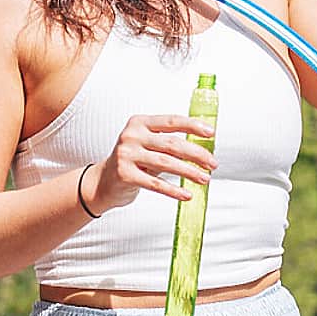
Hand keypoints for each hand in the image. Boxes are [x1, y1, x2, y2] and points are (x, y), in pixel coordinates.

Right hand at [82, 114, 217, 215]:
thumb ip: (168, 143)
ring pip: (166, 163)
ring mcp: (126, 154)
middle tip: (212, 164)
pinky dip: (173, 190)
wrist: (104, 181)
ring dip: (189, 171)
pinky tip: (186, 194)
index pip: (171, 121)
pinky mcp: (125, 174)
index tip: (210, 133)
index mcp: (140, 123)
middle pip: (171, 143)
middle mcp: (132, 136)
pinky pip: (155, 183)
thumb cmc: (132, 161)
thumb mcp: (147, 145)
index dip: (193, 126)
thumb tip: (202, 148)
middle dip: (196, 154)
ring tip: (204, 178)